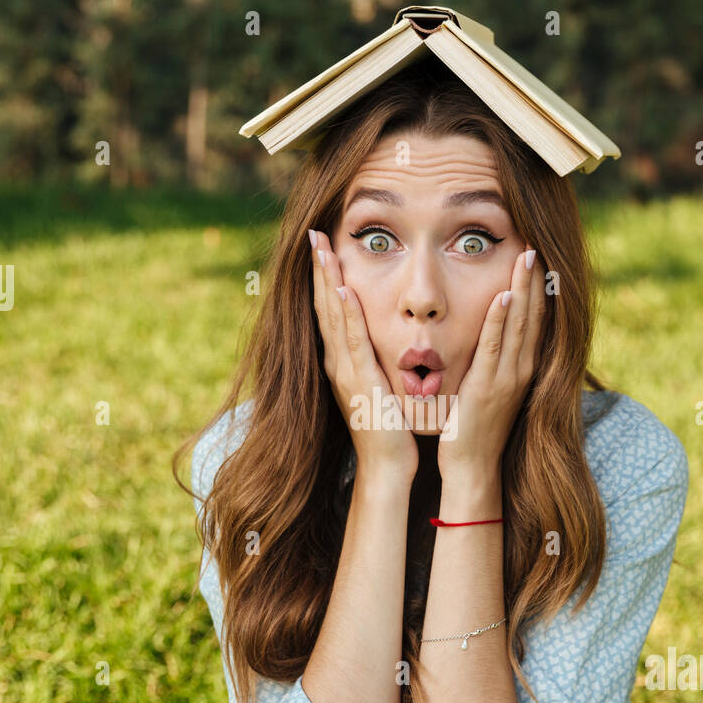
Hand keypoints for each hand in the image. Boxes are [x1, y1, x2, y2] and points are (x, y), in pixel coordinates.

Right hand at [309, 229, 417, 483]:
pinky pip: (351, 343)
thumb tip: (382, 342)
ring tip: (321, 249)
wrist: (387, 467)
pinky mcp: (360, 382)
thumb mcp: (379, 387)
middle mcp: (337, 363)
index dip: (325, 278)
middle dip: (320, 270)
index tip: (323, 247)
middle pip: (324, 307)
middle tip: (313, 235)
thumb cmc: (388, 430)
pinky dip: (345, 317)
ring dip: (327, 282)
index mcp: (342, 362)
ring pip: (333, 317)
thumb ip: (376, 363)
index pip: (331, 311)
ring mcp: (344, 372)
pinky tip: (342, 293)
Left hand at [436, 245, 545, 481]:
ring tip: (527, 259)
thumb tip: (489, 341)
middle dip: (534, 282)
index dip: (536, 291)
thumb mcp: (489, 389)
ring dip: (522, 290)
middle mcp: (521, 370)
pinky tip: (503, 297)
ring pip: (518, 325)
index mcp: (522, 369)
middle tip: (536, 248)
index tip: (537, 262)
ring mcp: (508, 378)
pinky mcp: (488, 386)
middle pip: (532, 317)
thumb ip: (492, 364)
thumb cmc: (474, 429)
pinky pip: (494, 347)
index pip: (533, 322)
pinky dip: (500, 321)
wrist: (471, 466)